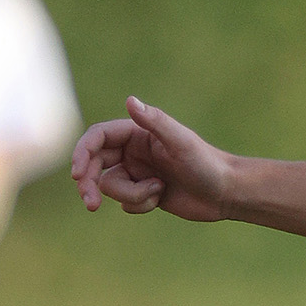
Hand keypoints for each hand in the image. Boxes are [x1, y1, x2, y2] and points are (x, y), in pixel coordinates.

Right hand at [71, 98, 232, 220]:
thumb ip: (156, 122)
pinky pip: (126, 203)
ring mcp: (137, 173)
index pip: (97, 138)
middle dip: (89, 183)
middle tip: (91, 203)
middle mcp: (133, 152)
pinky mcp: (144, 193)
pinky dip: (140, 205)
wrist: (227, 192)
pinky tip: (161, 200)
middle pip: (93, 164)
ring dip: (132, 195)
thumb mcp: (182, 142)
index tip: (77, 173)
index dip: (81, 153)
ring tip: (158, 192)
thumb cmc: (207, 164)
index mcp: (137, 134)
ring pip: (111, 187)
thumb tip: (130, 100)